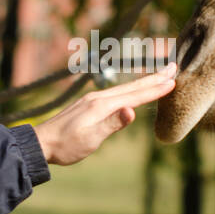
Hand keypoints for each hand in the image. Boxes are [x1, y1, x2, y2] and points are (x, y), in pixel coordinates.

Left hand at [33, 61, 177, 165]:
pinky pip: (116, 93)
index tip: (172, 82)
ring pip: (124, 88)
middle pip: (131, 87)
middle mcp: (98, 98)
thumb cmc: (66, 146)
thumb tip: (132, 111)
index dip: (154, 90)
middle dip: (153, 78)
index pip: (134, 96)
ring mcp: (93, 100)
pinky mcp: (89, 104)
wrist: (41, 143)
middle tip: (173, 67)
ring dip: (143, 82)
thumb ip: (112, 124)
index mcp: (101, 106)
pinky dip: (130, 89)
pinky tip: (132, 91)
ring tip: (158, 75)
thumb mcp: (90, 139)